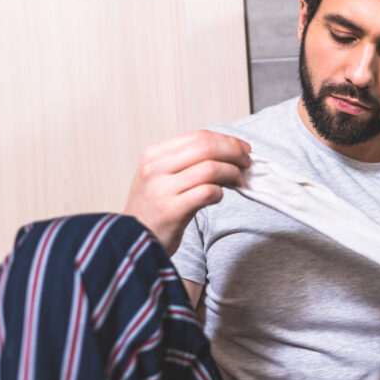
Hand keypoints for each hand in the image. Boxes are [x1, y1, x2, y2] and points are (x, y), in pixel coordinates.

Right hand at [124, 130, 250, 255]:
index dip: (227, 140)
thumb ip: (190, 162)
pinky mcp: (170, 210)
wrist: (132, 242)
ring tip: (238, 181)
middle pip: (207, 147)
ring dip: (232, 173)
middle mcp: (155, 167)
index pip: (199, 136)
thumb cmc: (155, 209)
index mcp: (154, 154)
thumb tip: (231, 152)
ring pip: (210, 168)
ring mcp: (161, 189)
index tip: (243, 148)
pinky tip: (219, 196)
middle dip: (234, 153)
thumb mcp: (163, 177)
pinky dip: (220, 192)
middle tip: (247, 163)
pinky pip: (207, 192)